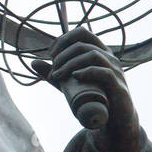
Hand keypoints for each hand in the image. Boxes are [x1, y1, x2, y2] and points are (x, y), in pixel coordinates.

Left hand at [33, 27, 142, 151]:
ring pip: (92, 55)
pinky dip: (87, 71)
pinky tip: (74, 76)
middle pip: (83, 43)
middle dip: (62, 54)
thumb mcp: (69, 83)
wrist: (114, 119)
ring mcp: (115, 70)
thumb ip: (54, 73)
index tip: (50, 55)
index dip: (63, 39)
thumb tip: (33, 62)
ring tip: (56, 76)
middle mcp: (109, 57)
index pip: (82, 32)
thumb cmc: (92, 96)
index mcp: (99, 52)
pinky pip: (104, 72)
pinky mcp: (118, 86)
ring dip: (69, 63)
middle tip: (52, 70)